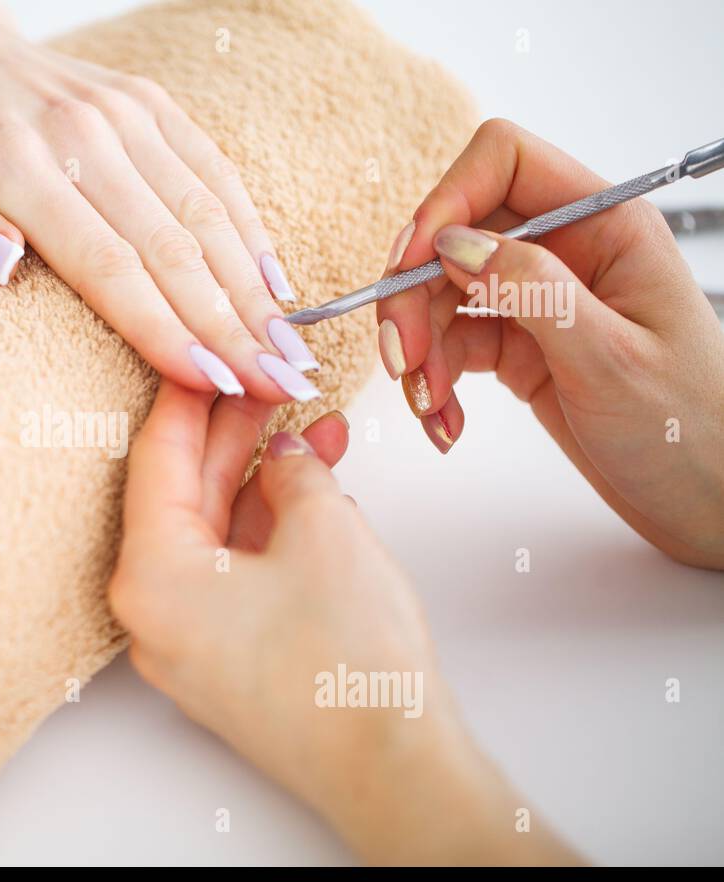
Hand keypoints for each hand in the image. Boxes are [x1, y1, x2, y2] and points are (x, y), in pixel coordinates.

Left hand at [0, 0, 319, 402]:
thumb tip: (1, 266)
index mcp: (17, 165)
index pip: (108, 266)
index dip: (165, 331)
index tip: (216, 385)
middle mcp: (84, 135)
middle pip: (174, 248)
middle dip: (234, 327)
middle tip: (282, 387)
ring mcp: (125, 114)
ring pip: (207, 212)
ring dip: (255, 291)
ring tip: (293, 352)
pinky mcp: (151, 103)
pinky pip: (213, 171)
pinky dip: (250, 231)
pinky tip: (277, 287)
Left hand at [108, 382, 579, 862]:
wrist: (393, 770)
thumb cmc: (347, 663)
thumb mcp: (326, 529)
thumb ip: (294, 471)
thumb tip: (286, 454)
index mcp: (150, 575)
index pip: (156, 459)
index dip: (190, 396)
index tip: (215, 354)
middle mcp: (152, 612)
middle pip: (183, 496)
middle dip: (234, 435)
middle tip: (270, 382)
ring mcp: (187, 642)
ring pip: (215, 534)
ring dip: (264, 481)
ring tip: (317, 431)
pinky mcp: (226, 661)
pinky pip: (235, 574)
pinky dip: (270, 531)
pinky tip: (317, 493)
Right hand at [376, 119, 723, 568]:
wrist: (709, 500)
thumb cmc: (689, 430)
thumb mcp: (610, 358)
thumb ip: (534, 289)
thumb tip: (455, 243)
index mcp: (607, 228)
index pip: (503, 164)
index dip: (446, 204)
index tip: (409, 267)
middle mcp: (569, 252)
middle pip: (456, 236)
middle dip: (416, 296)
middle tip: (404, 358)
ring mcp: (541, 301)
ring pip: (443, 295)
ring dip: (421, 351)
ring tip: (429, 406)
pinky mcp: (522, 348)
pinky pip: (453, 345)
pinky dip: (435, 383)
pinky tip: (446, 421)